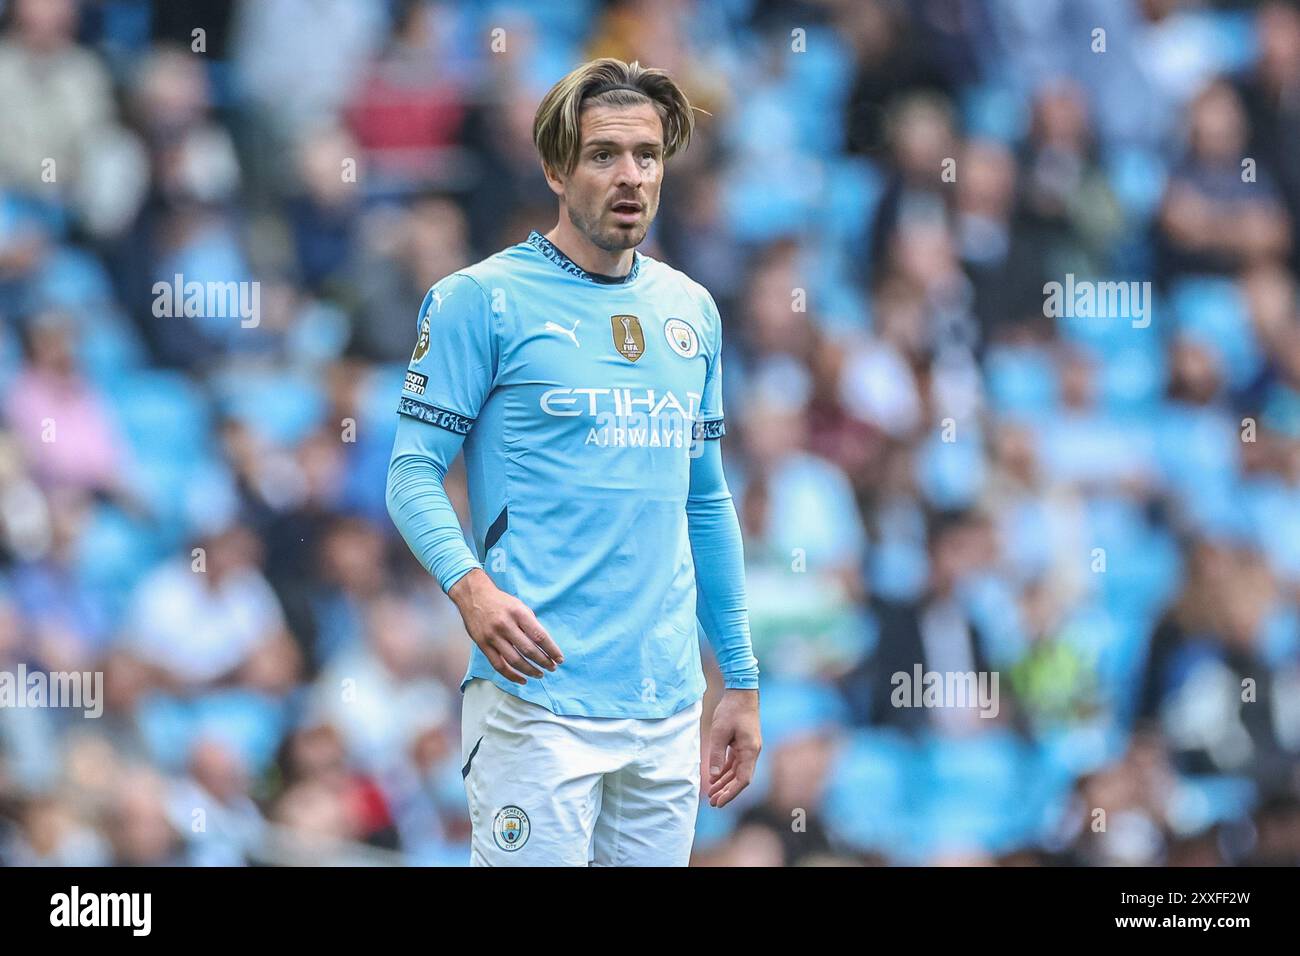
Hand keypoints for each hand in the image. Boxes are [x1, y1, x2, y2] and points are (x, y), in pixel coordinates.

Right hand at [448, 569, 563, 684]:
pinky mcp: (483, 645)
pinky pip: (498, 665)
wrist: (474, 596)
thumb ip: (530, 624)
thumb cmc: (501, 602)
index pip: (539, 636)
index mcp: (518, 613)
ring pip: (514, 660)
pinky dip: (511, 675)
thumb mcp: (519, 606)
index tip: (559, 659)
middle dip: (543, 661)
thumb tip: (544, 645)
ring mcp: (493, 636)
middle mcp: (506, 625)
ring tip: (540, 674)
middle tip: (552, 668)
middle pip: (528, 650)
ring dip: (530, 670)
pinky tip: (522, 679)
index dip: (551, 650)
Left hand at [705, 688, 760, 807]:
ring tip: (711, 794)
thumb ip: (717, 754)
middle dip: (727, 791)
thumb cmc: (731, 710)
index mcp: (750, 751)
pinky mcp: (743, 744)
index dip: (731, 793)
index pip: (743, 780)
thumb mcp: (719, 732)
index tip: (719, 802)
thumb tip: (714, 776)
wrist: (741, 692)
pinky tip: (715, 779)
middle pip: (740, 779)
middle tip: (712, 803)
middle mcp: (752, 752)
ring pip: (737, 772)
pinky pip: (735, 763)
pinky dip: (725, 771)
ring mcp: (748, 748)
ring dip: (725, 783)